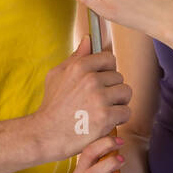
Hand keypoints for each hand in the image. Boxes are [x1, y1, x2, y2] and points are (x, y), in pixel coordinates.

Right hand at [33, 36, 131, 162]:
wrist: (46, 133)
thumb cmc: (52, 105)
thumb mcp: (57, 75)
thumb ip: (76, 57)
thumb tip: (89, 39)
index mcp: (79, 66)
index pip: (109, 59)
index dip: (107, 71)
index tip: (102, 81)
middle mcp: (91, 79)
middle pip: (119, 77)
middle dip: (112, 88)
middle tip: (100, 100)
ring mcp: (99, 98)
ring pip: (126, 93)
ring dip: (119, 102)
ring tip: (105, 109)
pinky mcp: (105, 116)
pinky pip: (126, 111)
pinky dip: (119, 118)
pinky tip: (107, 121)